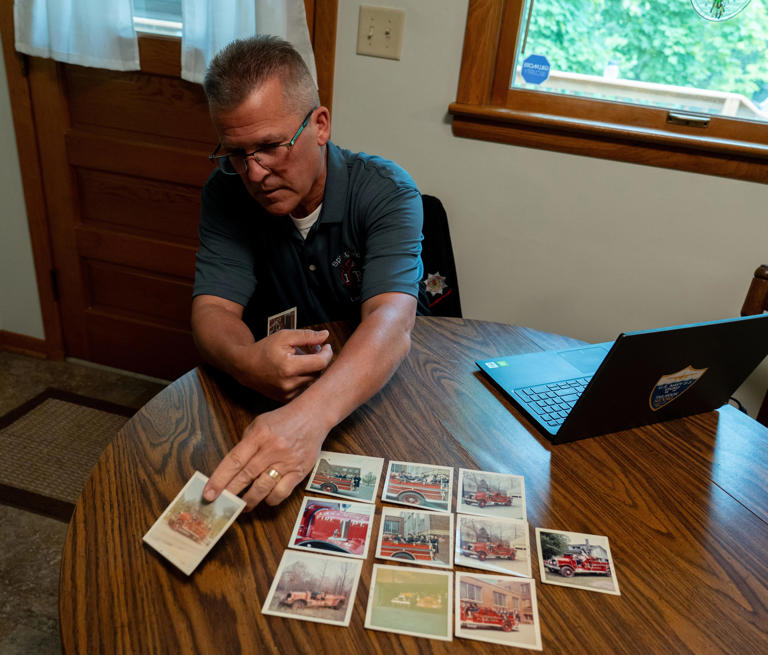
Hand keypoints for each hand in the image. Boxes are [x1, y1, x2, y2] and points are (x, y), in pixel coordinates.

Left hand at [203, 403, 327, 509]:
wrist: (313, 416)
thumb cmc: (284, 420)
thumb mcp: (259, 424)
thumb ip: (246, 444)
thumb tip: (232, 468)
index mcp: (259, 435)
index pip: (234, 461)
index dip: (219, 479)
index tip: (209, 493)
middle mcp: (272, 449)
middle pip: (246, 476)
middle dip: (230, 493)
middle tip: (220, 504)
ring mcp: (287, 461)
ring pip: (263, 488)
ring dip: (249, 500)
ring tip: (243, 506)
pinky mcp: (299, 471)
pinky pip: (282, 492)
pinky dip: (271, 499)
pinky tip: (265, 499)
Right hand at [235, 329, 332, 400]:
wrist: (245, 367)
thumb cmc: (265, 349)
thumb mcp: (284, 336)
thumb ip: (307, 336)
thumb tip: (326, 335)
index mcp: (289, 367)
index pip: (321, 363)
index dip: (327, 353)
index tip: (326, 346)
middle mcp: (289, 384)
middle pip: (318, 372)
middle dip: (318, 359)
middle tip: (311, 349)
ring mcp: (288, 394)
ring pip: (312, 381)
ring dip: (311, 369)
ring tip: (300, 360)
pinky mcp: (286, 399)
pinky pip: (304, 388)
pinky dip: (304, 379)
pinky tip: (295, 371)